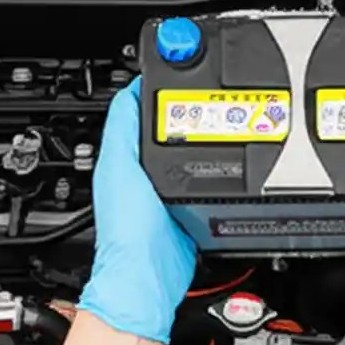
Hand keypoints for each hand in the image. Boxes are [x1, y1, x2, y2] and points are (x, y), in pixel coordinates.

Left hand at [78, 78, 196, 344]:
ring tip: (218, 116)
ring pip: (185, 153)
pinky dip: (212, 167)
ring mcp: (167, 191)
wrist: (149, 276)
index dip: (154, 88)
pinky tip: (224, 158)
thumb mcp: (121, 165)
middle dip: (184, 109)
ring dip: (200, 137)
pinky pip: (201, 179)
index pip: (136, 110)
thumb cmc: (130, 230)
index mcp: (123, 158)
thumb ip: (124, 126)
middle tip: (204, 89)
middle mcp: (143, 173)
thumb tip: (132, 88)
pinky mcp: (188, 208)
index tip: (175, 69)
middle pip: (165, 129)